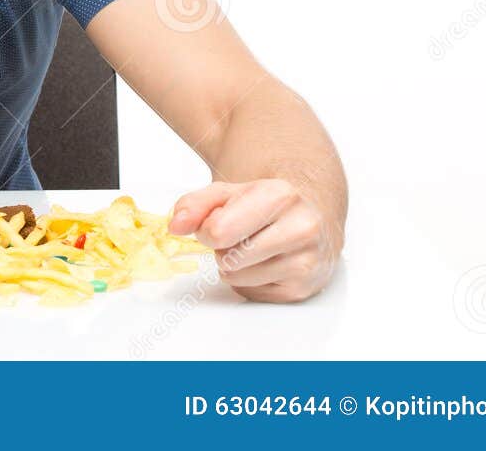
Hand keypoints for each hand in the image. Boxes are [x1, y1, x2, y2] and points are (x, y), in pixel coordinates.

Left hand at [170, 178, 339, 302]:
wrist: (311, 218)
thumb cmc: (265, 204)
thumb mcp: (227, 192)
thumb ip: (194, 205)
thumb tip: (175, 226)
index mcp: (279, 196)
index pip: (219, 231)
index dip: (206, 230)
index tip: (216, 222)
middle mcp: (300, 229)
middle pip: (227, 258)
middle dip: (223, 248)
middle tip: (240, 235)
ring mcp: (306, 262)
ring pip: (237, 278)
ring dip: (235, 266)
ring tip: (254, 247)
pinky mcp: (303, 289)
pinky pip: (252, 293)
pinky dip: (250, 281)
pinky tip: (267, 262)